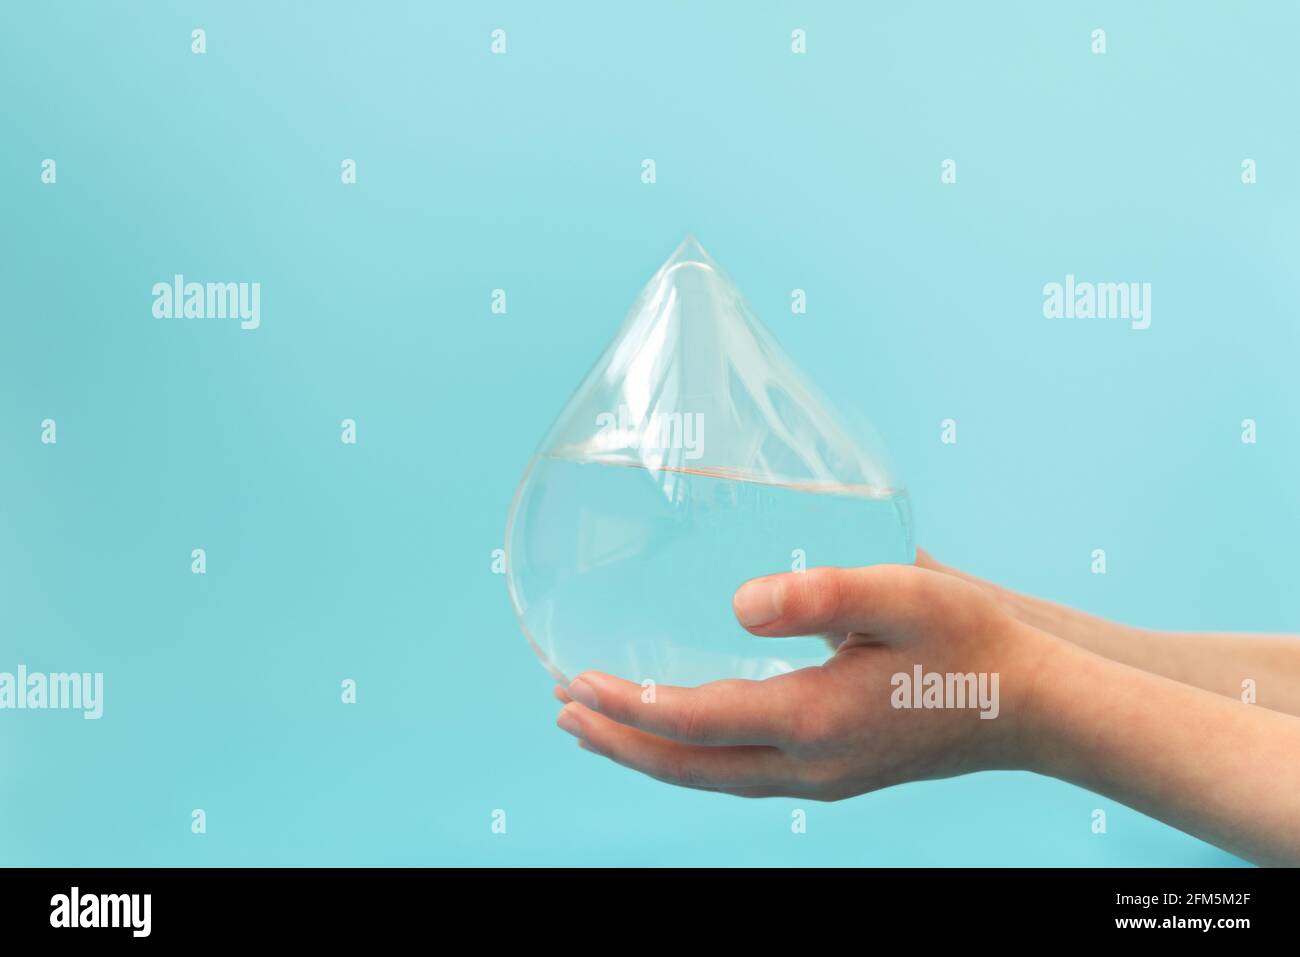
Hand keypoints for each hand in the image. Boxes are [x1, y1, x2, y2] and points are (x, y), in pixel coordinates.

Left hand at [554, 563, 1060, 798]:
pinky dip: (694, 757)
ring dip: (651, 754)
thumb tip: (739, 604)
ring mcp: (822, 776)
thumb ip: (823, 592)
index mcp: (815, 719)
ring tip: (601, 728)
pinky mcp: (836, 772)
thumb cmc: (972, 641)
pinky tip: (684, 733)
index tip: (575, 685)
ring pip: (714, 777)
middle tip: (563, 714)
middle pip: (689, 765)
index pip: (696, 721)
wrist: (1033, 705)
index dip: (629, 706)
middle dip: (620, 742)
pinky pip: (741, 773)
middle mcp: (809, 763)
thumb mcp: (905, 595)